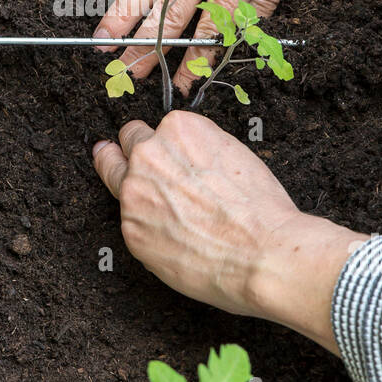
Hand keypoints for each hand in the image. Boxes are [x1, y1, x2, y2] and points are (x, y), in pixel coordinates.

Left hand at [92, 111, 367, 350]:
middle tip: (117, 159)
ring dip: (139, 199)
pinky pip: (133, 226)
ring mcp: (134, 194)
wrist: (264, 254)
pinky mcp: (131, 232)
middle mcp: (149, 155)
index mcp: (178, 129)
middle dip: (126, 154)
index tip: (160, 155)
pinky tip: (174, 241)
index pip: (154, 128)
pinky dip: (148, 232)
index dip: (160, 145)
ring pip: (122, 188)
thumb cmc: (260, 208)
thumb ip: (195, 150)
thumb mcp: (232, 153)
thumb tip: (183, 159)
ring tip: (168, 218)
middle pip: (124, 146)